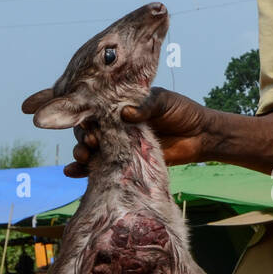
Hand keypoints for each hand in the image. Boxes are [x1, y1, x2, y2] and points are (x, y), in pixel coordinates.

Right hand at [63, 88, 207, 177]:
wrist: (200, 136)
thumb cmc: (182, 112)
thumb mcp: (164, 102)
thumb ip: (146, 106)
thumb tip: (126, 113)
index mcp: (121, 105)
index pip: (94, 106)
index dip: (80, 110)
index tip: (72, 116)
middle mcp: (116, 124)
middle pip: (88, 129)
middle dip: (83, 135)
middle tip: (91, 140)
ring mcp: (119, 144)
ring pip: (91, 148)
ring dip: (82, 152)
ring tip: (83, 155)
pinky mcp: (126, 162)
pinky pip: (102, 166)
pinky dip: (84, 170)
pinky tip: (73, 172)